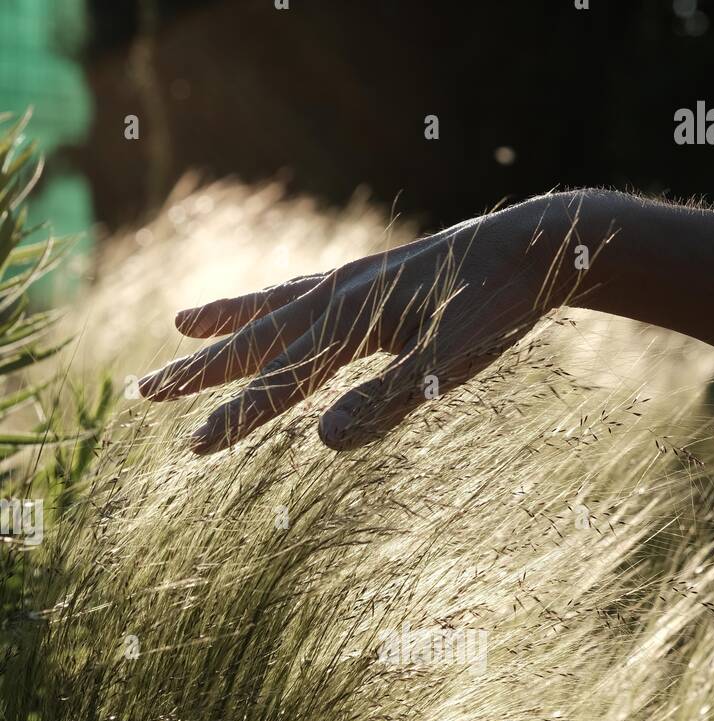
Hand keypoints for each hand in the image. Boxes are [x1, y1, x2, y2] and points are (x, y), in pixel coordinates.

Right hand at [137, 194, 586, 452]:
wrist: (536, 246)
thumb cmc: (497, 309)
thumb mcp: (448, 367)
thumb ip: (388, 403)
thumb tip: (323, 442)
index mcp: (350, 325)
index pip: (278, 382)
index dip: (234, 419)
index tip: (191, 448)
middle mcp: (340, 298)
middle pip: (255, 341)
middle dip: (199, 372)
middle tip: (144, 392)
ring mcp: (355, 283)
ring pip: (273, 308)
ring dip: (226, 325)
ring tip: (180, 325)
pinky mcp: (376, 279)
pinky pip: (307, 292)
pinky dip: (274, 300)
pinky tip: (273, 307)